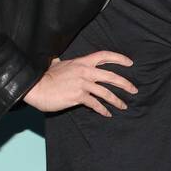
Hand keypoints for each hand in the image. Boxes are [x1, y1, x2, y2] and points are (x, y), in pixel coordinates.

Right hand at [22, 51, 136, 115]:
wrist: (36, 86)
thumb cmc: (44, 76)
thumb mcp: (55, 64)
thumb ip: (61, 62)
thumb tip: (57, 59)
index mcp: (81, 62)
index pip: (104, 55)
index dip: (118, 58)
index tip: (130, 63)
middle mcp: (84, 71)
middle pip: (111, 76)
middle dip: (125, 83)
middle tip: (134, 89)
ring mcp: (82, 84)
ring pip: (106, 92)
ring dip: (117, 100)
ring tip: (124, 106)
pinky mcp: (78, 97)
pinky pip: (95, 104)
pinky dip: (103, 110)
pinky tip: (107, 114)